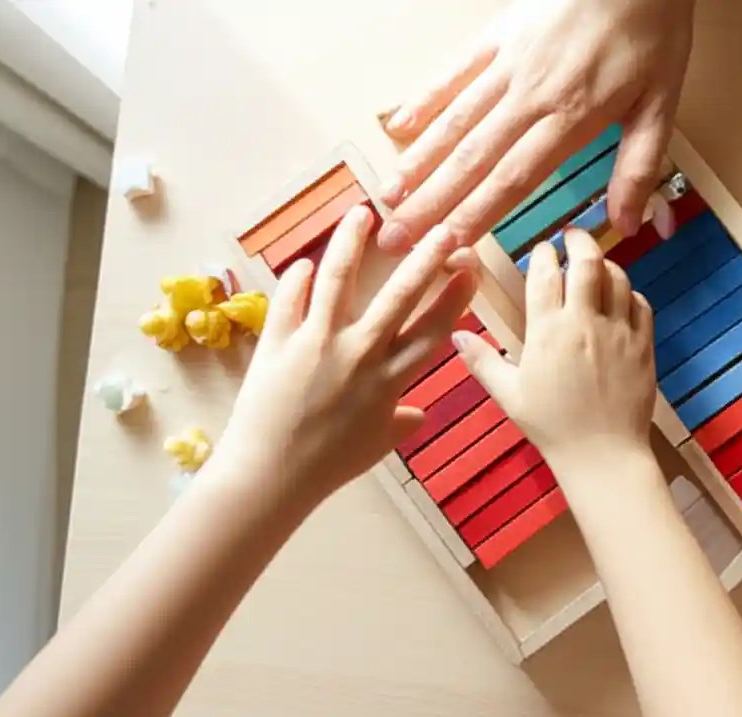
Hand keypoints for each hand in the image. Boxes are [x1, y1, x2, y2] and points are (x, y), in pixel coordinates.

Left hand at [217, 206, 477, 502]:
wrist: (270, 476)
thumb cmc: (328, 467)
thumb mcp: (375, 446)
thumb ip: (401, 423)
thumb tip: (417, 415)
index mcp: (390, 380)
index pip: (433, 329)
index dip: (455, 296)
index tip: (471, 267)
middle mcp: (360, 354)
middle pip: (400, 295)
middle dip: (425, 257)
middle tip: (443, 227)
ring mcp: (317, 344)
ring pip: (339, 281)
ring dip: (352, 243)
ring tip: (362, 214)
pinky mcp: (279, 342)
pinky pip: (289, 300)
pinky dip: (297, 279)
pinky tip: (304, 263)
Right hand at [376, 0, 694, 250]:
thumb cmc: (652, 32)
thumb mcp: (661, 104)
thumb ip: (638, 167)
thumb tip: (628, 225)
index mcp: (572, 116)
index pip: (514, 179)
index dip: (477, 215)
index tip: (447, 246)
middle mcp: (532, 94)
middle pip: (473, 159)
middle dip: (432, 203)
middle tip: (397, 237)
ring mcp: (510, 63)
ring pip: (455, 121)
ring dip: (419, 162)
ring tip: (389, 196)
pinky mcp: (498, 35)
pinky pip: (454, 71)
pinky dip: (425, 99)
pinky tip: (399, 127)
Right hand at [453, 231, 655, 478]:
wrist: (603, 454)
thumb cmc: (552, 426)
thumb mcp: (509, 394)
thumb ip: (482, 361)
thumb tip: (454, 335)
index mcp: (548, 331)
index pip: (545, 273)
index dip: (542, 254)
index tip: (541, 250)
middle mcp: (585, 323)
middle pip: (587, 262)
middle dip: (578, 241)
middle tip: (571, 236)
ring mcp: (619, 331)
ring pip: (617, 277)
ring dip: (604, 264)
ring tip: (594, 264)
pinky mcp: (643, 344)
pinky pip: (640, 304)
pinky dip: (629, 292)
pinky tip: (619, 296)